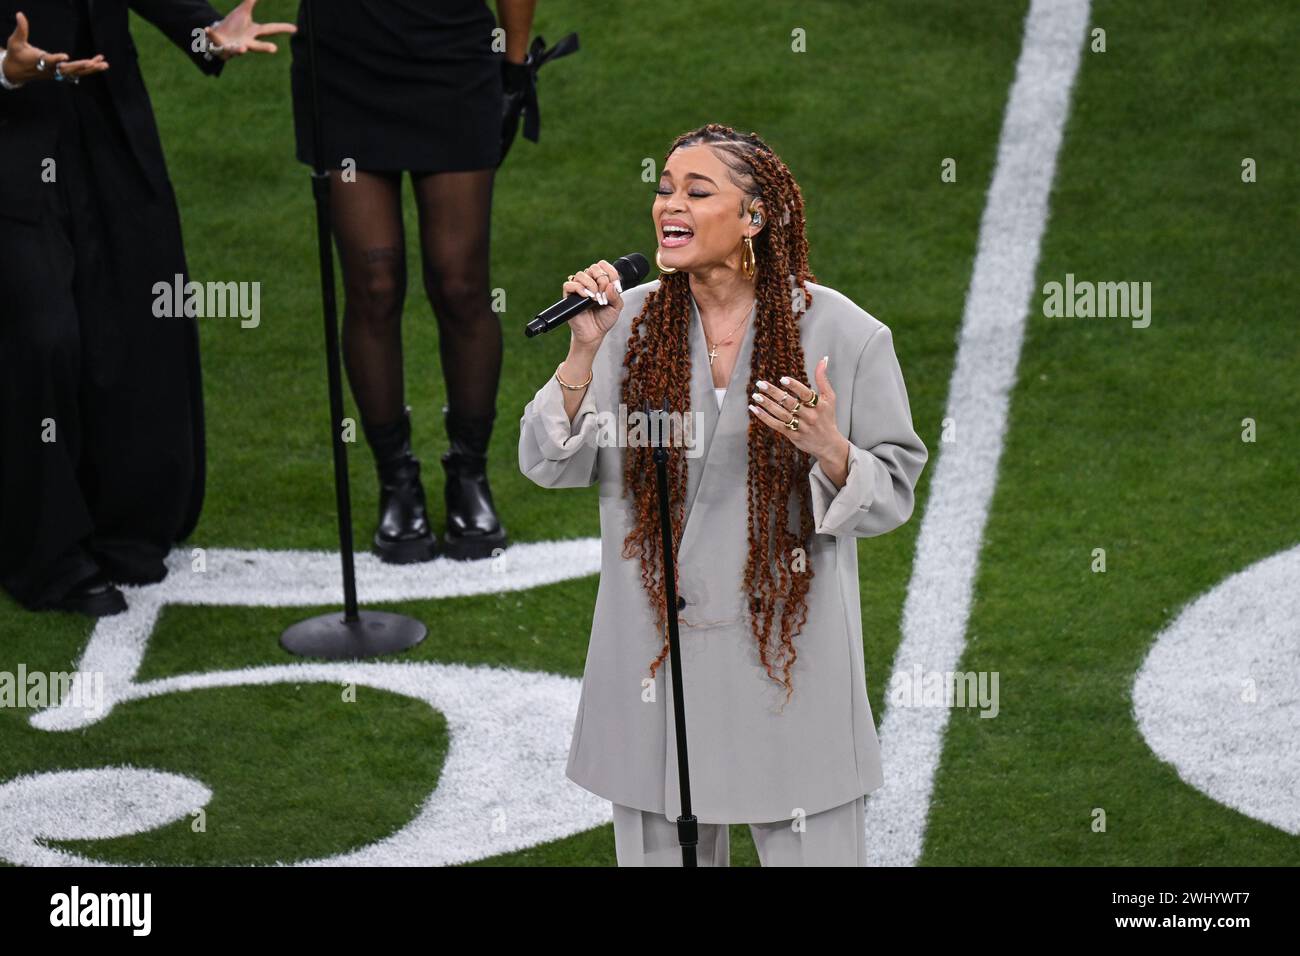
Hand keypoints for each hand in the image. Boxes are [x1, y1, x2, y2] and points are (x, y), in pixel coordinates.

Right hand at [4, 11, 108, 83]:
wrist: (16, 72)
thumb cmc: (16, 55)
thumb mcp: (15, 42)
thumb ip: (21, 29)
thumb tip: (20, 14)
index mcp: (38, 61)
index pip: (48, 61)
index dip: (56, 59)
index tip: (65, 56)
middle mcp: (50, 69)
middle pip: (67, 69)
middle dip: (80, 66)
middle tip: (92, 63)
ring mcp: (57, 73)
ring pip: (76, 72)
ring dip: (90, 68)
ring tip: (105, 64)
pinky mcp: (61, 73)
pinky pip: (78, 71)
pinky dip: (89, 67)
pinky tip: (100, 62)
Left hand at [206, 0, 295, 59]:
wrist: (220, 37)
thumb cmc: (234, 25)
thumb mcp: (243, 11)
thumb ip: (251, 1)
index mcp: (254, 32)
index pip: (270, 29)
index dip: (283, 28)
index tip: (295, 29)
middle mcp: (247, 42)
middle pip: (258, 46)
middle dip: (265, 48)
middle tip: (274, 49)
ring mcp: (235, 46)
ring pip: (239, 50)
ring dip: (240, 49)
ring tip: (243, 49)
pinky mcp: (222, 46)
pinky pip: (215, 39)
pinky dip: (211, 34)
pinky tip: (206, 29)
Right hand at [562, 260, 623, 351]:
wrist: (594, 334)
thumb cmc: (604, 320)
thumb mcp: (616, 307)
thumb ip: (616, 295)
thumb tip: (610, 285)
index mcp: (601, 282)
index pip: (604, 266)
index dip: (611, 272)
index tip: (615, 286)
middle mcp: (590, 282)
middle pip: (593, 267)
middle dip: (602, 279)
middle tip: (604, 294)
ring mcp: (579, 288)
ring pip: (581, 274)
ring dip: (591, 285)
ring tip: (595, 298)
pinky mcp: (569, 296)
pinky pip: (569, 284)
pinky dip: (578, 288)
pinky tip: (586, 296)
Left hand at [748, 356, 851, 482]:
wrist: (828, 444)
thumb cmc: (827, 417)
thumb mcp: (830, 398)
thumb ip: (823, 379)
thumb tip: (823, 359)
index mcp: (819, 405)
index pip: (805, 394)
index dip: (795, 387)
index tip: (783, 379)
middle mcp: (809, 416)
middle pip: (790, 403)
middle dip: (774, 393)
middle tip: (760, 383)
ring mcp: (801, 427)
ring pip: (781, 414)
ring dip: (767, 404)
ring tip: (756, 395)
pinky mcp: (792, 435)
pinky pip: (776, 425)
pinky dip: (765, 417)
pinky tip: (754, 409)